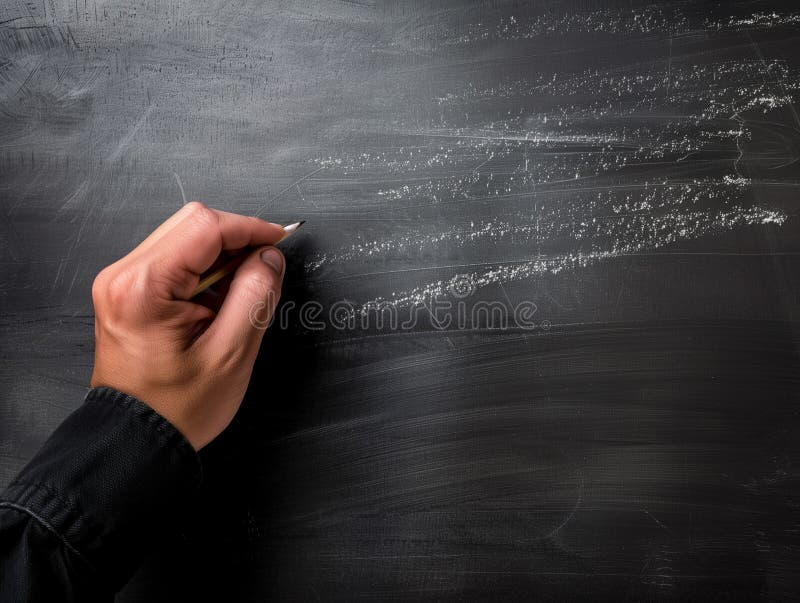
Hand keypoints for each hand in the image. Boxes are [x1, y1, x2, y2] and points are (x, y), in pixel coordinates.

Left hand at [90, 202, 285, 449]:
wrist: (138, 437)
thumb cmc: (176, 409)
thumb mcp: (231, 354)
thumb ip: (256, 295)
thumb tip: (270, 256)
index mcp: (143, 287)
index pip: (206, 227)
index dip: (251, 228)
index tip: (280, 240)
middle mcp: (124, 276)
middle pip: (193, 223)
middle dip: (237, 239)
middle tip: (265, 267)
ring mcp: (122, 281)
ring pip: (185, 236)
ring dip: (222, 256)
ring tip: (239, 293)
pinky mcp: (129, 289)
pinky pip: (174, 258)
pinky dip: (205, 269)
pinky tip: (218, 298)